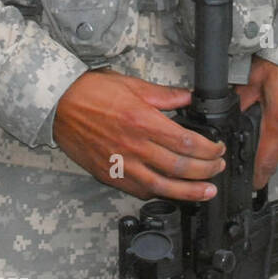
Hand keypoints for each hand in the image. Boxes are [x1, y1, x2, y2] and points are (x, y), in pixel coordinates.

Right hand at [53, 69, 225, 201]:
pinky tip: (171, 192)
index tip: (218, 148)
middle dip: (205, 171)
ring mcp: (120, 164)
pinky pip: (138, 190)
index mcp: (143, 121)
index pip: (186, 142)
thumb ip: (165, 95)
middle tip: (218, 168)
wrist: (59, 105)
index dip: (208, 149)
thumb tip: (189, 97)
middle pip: (178, 167)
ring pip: (161, 186)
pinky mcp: (109, 175)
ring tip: (206, 192)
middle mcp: (134, 147)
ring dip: (187, 191)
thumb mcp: (134, 85)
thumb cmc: (93, 91)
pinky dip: (158, 193)